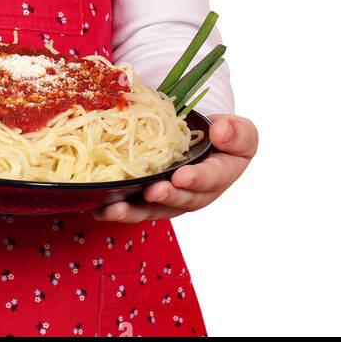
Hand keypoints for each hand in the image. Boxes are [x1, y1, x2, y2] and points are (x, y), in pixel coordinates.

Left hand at [91, 114, 257, 223]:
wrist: (205, 140)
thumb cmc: (224, 137)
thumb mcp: (240, 131)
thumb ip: (237, 133)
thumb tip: (221, 131)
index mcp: (221, 175)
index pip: (211, 179)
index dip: (196, 179)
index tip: (181, 176)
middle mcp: (196, 193)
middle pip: (181, 200)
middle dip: (165, 197)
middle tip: (151, 192)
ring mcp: (173, 197)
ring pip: (155, 208)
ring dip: (135, 210)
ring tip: (115, 209)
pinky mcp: (153, 197)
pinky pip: (138, 205)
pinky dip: (119, 209)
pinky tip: (100, 210)